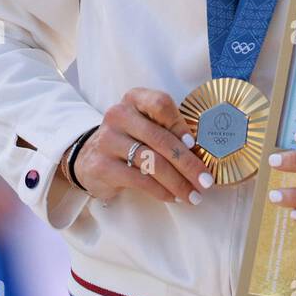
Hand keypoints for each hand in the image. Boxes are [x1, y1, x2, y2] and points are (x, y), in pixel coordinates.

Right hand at [72, 88, 216, 206]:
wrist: (89, 156)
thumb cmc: (130, 139)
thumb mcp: (146, 125)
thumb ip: (168, 130)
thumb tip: (202, 152)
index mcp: (134, 98)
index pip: (161, 104)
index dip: (180, 125)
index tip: (195, 146)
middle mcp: (119, 115)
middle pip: (160, 139)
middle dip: (187, 163)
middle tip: (206, 181)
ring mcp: (108, 139)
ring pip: (151, 162)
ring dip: (177, 182)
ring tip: (193, 195)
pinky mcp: (102, 165)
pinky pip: (139, 179)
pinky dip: (160, 190)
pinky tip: (173, 197)